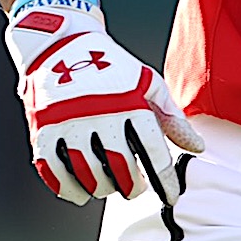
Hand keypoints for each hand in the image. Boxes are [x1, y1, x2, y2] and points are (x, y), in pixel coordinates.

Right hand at [4, 0, 204, 204]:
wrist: (60, 43)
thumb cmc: (111, 67)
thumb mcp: (148, 84)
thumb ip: (172, 118)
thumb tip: (198, 148)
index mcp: (130, 102)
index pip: (153, 151)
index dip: (165, 180)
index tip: (171, 197)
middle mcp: (100, 114)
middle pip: (120, 169)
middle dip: (132, 188)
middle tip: (137, 190)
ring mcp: (68, 124)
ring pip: (89, 176)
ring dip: (103, 189)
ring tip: (110, 186)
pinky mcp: (42, 131)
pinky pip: (54, 173)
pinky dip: (68, 189)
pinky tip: (81, 191)